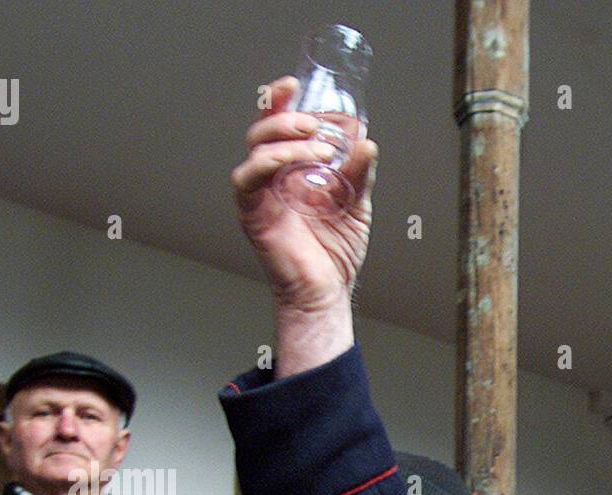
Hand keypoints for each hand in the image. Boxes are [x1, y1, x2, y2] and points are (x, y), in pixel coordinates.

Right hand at [232, 76, 377, 314]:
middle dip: (286, 117)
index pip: (280, 125)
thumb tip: (366, 141)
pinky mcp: (252, 212)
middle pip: (263, 128)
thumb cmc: (335, 252)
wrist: (326, 291)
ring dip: (285, 139)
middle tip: (314, 123)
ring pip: (256, 147)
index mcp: (294, 169)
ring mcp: (261, 193)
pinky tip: (287, 162)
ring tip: (318, 148)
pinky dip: (264, 163)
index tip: (295, 85)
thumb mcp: (357, 205)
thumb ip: (360, 173)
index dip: (281, 100)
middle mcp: (273, 176)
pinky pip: (245, 179)